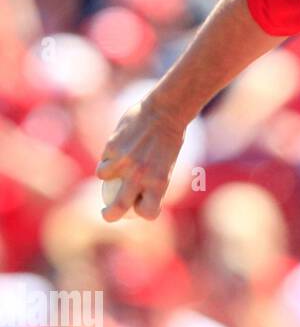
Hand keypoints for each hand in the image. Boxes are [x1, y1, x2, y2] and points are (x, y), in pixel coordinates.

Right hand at [96, 99, 186, 221]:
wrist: (166, 111)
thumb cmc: (170, 137)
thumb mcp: (168, 163)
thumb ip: (152, 178)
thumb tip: (136, 193)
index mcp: (159, 183)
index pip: (148, 212)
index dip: (143, 211)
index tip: (140, 206)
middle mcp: (140, 176)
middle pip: (117, 208)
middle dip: (109, 215)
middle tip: (107, 214)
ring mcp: (123, 163)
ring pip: (103, 179)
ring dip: (107, 174)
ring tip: (116, 164)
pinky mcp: (112, 148)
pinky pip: (103, 158)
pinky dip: (107, 156)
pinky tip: (118, 147)